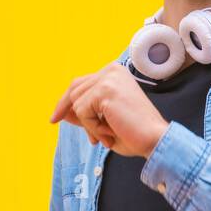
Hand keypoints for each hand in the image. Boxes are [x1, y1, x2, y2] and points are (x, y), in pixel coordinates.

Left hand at [50, 62, 168, 158]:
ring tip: (108, 134)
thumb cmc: (134, 133)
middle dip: (78, 117)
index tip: (55, 118)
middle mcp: (111, 70)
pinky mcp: (105, 90)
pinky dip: (92, 127)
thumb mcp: (103, 122)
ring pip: (76, 102)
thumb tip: (61, 111)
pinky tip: (110, 132)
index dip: (66, 103)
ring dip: (89, 124)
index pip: (80, 84)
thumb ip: (83, 113)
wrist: (155, 140)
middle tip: (95, 139)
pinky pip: (82, 112)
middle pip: (73, 91)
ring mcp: (108, 78)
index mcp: (114, 73)